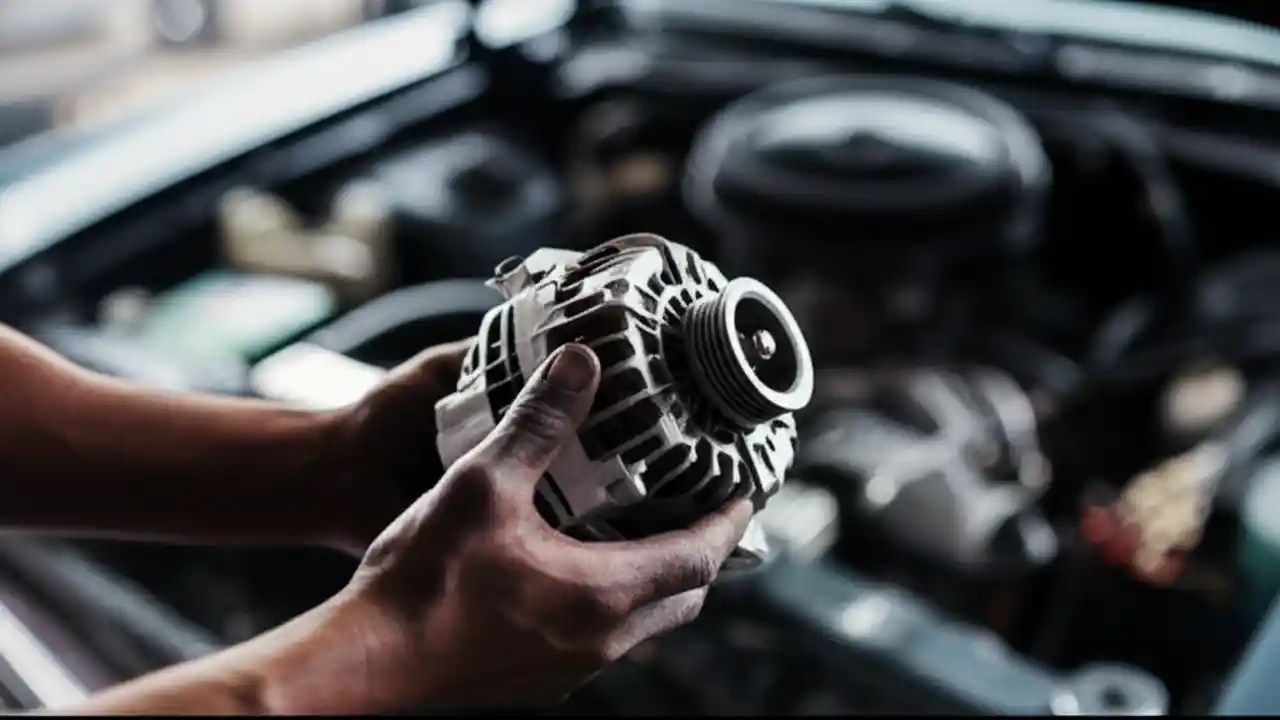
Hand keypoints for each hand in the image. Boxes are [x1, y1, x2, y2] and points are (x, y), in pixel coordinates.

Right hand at [337, 343, 753, 710]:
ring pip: (645, 623)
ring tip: (646, 530)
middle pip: (685, 596)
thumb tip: (580, 364)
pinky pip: (603, 638)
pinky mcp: (536, 678)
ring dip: (658, 578)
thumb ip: (538, 423)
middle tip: (703, 508)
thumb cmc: (425, 581)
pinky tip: (579, 569)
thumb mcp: (484, 484)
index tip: (744, 490)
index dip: (730, 520)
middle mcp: (600, 641)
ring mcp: (568, 667)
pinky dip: (614, 601)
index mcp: (603, 594)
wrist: (367, 663)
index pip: (701, 556)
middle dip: (702, 551)